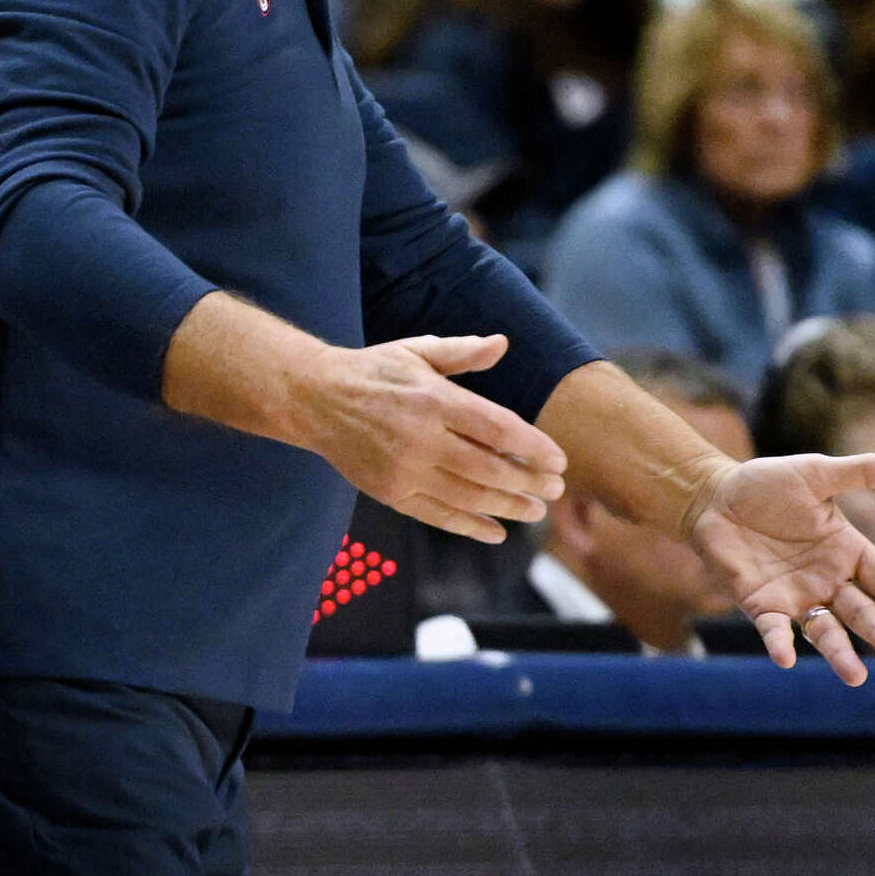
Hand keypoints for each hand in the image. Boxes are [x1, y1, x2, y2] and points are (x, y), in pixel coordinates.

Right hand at [283, 333, 568, 543]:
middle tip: (556, 491)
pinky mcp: (389, 491)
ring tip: (534, 511)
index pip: (498, 428)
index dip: (533, 447)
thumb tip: (502, 344)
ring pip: (468, 497)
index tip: (559, 461)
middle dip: (529, 483)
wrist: (314, 399)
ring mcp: (403, 468)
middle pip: (490, 468)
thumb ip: (461, 352)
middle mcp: (420, 436)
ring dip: (508, 507)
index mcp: (433, 399)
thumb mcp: (416, 350)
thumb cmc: (374, 372)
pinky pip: (437, 514)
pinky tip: (495, 531)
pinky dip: (469, 526)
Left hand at [684, 453, 874, 686]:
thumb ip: (858, 473)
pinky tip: (785, 657)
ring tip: (855, 676)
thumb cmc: (764, 484)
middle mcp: (827, 579)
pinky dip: (779, 643)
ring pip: (824, 630)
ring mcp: (795, 595)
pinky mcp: (760, 603)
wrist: (711, 495)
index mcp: (847, 550)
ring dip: (838, 652)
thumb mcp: (814, 474)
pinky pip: (773, 629)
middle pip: (860, 611)